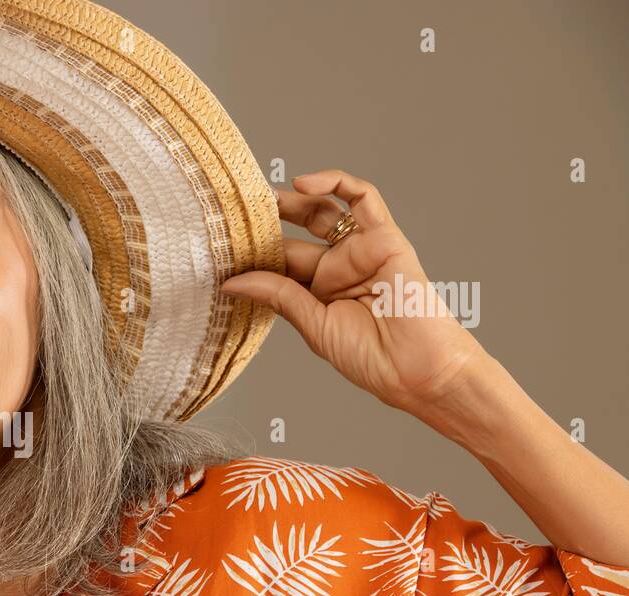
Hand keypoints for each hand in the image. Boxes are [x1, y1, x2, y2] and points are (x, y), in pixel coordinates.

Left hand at [221, 169, 491, 415]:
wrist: (416, 370)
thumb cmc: (371, 358)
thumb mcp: (312, 324)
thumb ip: (277, 295)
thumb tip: (230, 281)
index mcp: (319, 291)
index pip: (280, 261)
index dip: (253, 252)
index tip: (220, 246)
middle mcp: (339, 267)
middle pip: (299, 231)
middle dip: (269, 218)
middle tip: (238, 209)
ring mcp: (361, 250)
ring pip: (326, 210)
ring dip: (294, 198)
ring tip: (261, 194)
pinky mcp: (386, 237)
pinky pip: (363, 198)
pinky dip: (335, 183)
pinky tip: (302, 185)